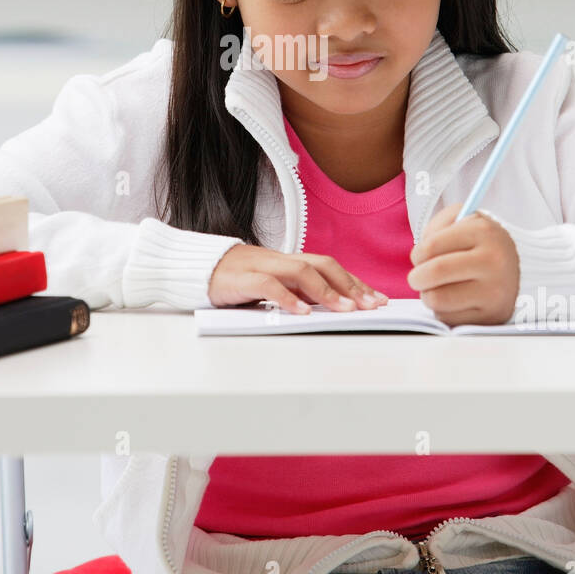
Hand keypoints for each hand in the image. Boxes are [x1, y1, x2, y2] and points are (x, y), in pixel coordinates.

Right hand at [208, 244, 388, 314]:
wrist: (196, 267)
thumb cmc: (236, 279)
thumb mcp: (273, 286)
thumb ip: (297, 292)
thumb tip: (331, 308)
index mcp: (289, 262)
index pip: (329, 267)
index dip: (355, 282)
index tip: (378, 299)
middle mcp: (280, 260)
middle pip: (322, 265)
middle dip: (349, 285)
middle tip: (371, 306)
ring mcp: (261, 266)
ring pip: (300, 272)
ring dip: (326, 291)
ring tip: (345, 310)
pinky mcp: (241, 278)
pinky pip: (268, 285)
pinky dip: (287, 298)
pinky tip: (303, 313)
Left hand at [407, 204, 518, 325]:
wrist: (511, 268)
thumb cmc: (477, 242)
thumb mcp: (462, 218)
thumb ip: (437, 226)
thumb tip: (422, 253)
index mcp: (485, 233)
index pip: (431, 246)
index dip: (417, 254)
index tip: (419, 257)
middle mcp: (495, 262)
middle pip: (435, 272)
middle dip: (417, 277)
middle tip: (418, 277)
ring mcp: (496, 292)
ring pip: (437, 299)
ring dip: (428, 294)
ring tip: (438, 287)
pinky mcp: (493, 316)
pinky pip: (448, 318)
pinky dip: (443, 311)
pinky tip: (454, 300)